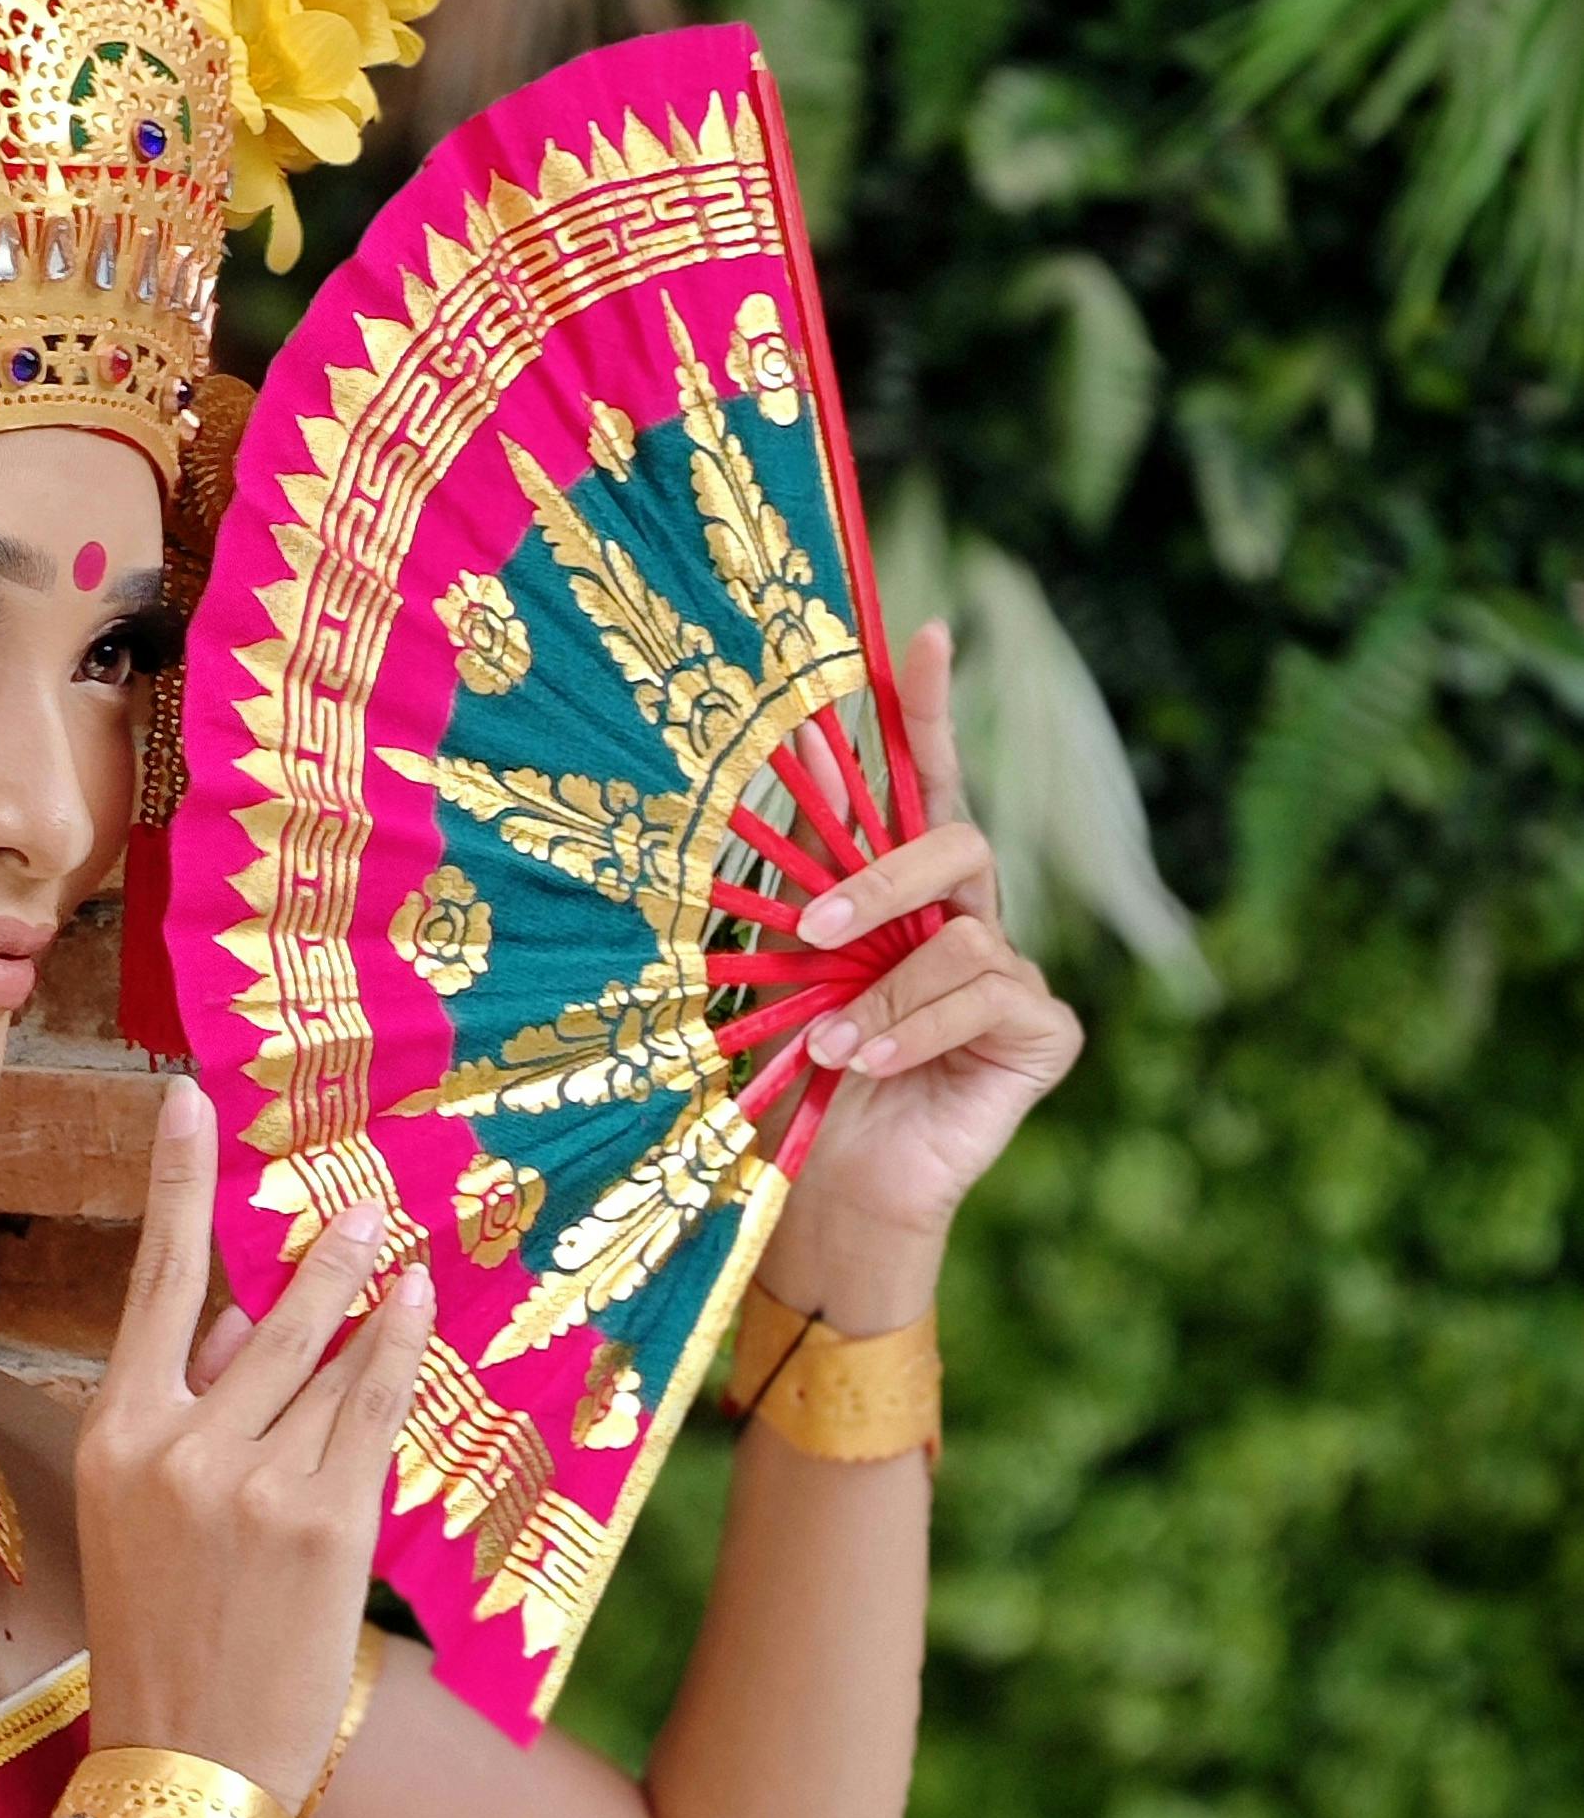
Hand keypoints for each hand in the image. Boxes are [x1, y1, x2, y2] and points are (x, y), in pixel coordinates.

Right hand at [76, 1077, 435, 1813]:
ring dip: (364, 1291)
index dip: (178, 1184)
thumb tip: (242, 1322)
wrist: (188, 1764)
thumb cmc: (169, 1641)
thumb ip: (193, 1410)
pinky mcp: (323, 1520)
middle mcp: (178, 1447)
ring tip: (390, 1235)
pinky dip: (399, 1349)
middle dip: (316, 1251)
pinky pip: (372, 1409)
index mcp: (118, 1437)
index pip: (154, 1284)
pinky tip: (417, 1303)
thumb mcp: (147, 1520)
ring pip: (324, 1359)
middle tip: (357, 1198)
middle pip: (262, 1315)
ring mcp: (251, 1482)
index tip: (191, 1102)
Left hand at [769, 624, 1082, 1311]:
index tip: (922, 634)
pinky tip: (870, 1061)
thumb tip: (775, 767)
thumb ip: (802, 885)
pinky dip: (918, 1029)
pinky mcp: (1041, 1035)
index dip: (929, 708)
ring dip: (885, 991)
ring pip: (966, 937)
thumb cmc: (806, 1075)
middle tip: (813, 927)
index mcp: (910, 891)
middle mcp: (972, 918)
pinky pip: (992, 1000)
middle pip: (958, 842)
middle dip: (884, 875)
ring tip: (830, 1042)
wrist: (835, 1184)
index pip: (929, 780)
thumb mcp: (791, 968)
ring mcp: (1014, 974)